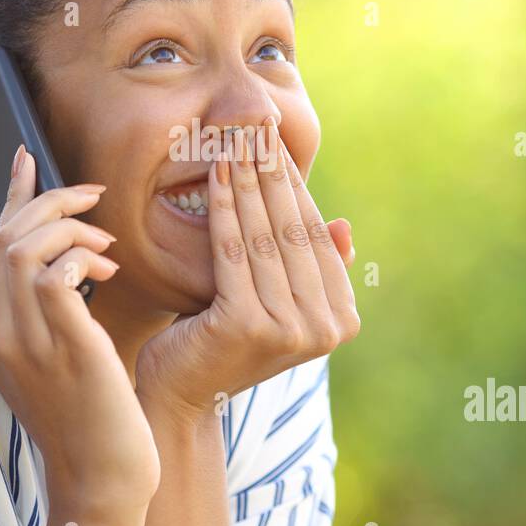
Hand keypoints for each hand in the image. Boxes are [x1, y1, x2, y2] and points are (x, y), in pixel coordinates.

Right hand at [0, 145, 159, 511]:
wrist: (100, 476)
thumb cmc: (83, 418)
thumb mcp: (38, 367)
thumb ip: (17, 324)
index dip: (13, 197)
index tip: (30, 161)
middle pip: (5, 236)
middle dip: (51, 202)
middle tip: (93, 196)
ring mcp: (21, 338)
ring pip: (25, 245)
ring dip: (71, 227)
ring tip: (106, 245)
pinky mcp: (59, 341)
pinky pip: (54, 271)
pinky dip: (81, 256)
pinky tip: (106, 269)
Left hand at [136, 119, 359, 420]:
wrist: (181, 395)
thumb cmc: (224, 341)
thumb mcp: (276, 301)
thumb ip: (309, 269)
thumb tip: (344, 225)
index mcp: (342, 321)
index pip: (316, 237)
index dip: (296, 187)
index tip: (276, 145)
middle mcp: (325, 329)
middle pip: (292, 233)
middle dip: (273, 176)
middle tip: (256, 130)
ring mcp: (290, 330)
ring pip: (264, 237)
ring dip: (248, 182)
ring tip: (235, 141)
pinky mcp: (248, 325)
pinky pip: (233, 251)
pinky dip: (224, 207)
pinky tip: (216, 173)